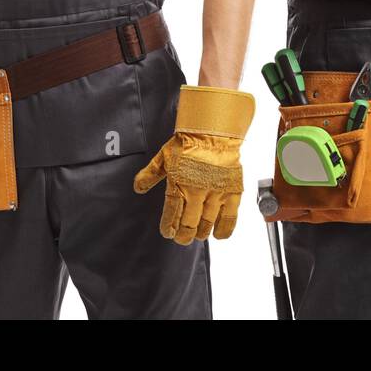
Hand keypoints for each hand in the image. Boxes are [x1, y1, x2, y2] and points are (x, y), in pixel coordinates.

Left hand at [133, 86, 254, 243]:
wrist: (214, 132)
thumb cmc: (188, 142)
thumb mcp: (164, 156)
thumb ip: (151, 174)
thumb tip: (138, 187)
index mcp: (178, 185)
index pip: (171, 215)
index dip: (169, 228)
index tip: (168, 233)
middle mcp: (196, 192)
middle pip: (189, 225)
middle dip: (184, 236)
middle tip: (183, 238)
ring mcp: (215, 193)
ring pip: (207, 224)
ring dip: (201, 233)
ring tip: (198, 234)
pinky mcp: (232, 192)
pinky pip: (229, 217)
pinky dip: (224, 229)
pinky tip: (219, 234)